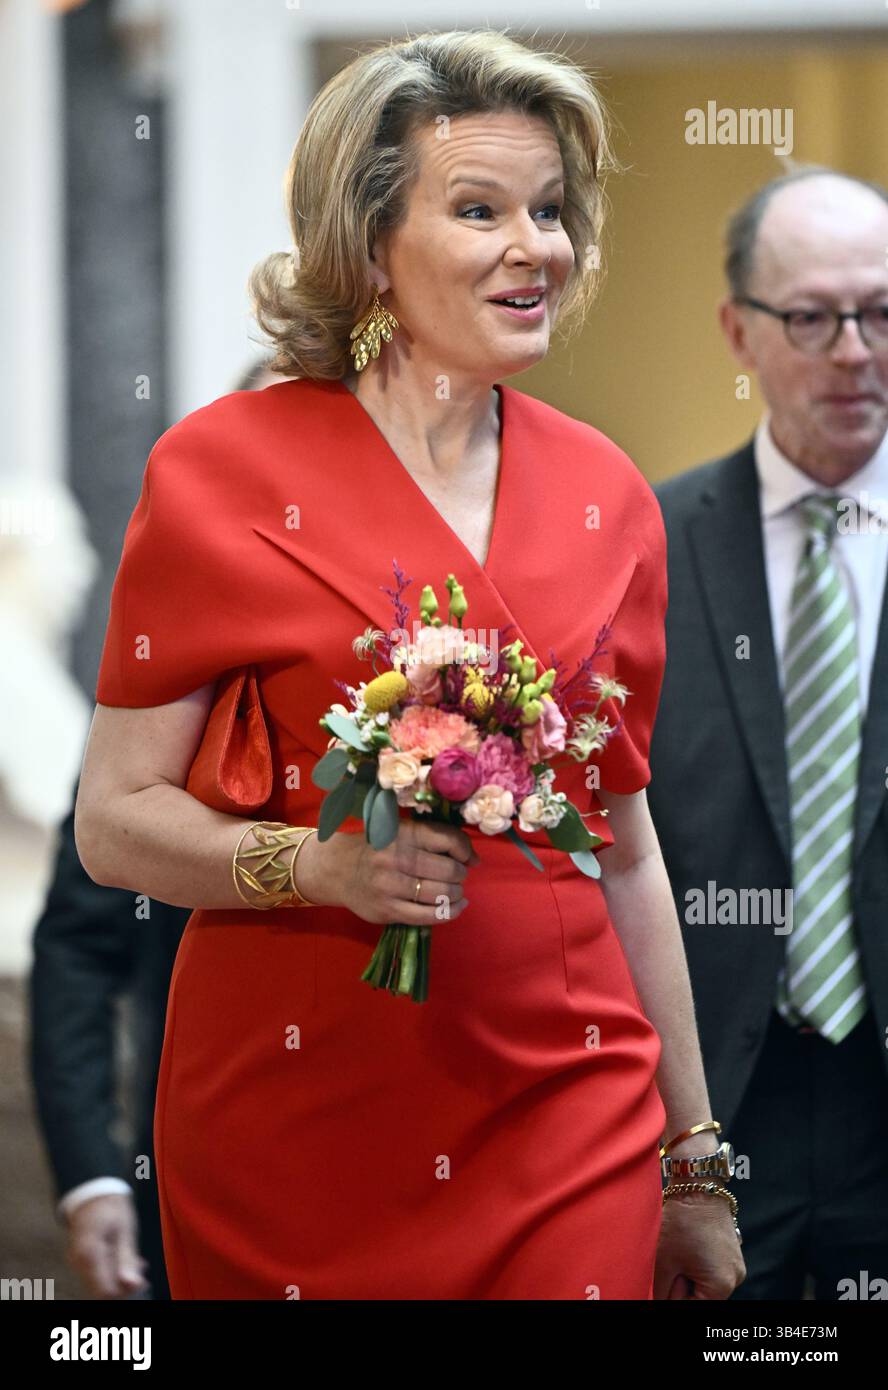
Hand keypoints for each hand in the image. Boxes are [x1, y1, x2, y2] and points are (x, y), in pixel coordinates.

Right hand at [65, 1193, 149, 1298]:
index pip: (105, 1290)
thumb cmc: (110, 1207)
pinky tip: (127, 1259)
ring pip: (100, 1283)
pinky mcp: (80, 1260)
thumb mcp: (124, 1230)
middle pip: (102, 1290)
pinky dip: (113, 1270)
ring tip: (137, 1262)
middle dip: (124, 1284)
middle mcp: (78, 1262)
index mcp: (89, 1254)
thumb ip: (127, 1259)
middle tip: (142, 1267)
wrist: (92, 1192)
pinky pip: (97, 1274)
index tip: (143, 1280)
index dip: (125, 1291)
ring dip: (120, 1277)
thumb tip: (133, 1285)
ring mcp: (77, 1262)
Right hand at [299, 817, 479, 924]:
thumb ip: (435, 838)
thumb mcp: (401, 832)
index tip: (469, 859)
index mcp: (403, 833)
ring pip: (441, 894)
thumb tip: (475, 859)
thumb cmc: (377, 848)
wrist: (337, 869)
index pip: (448, 839)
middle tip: (458, 877)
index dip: (466, 851)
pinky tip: (455, 908)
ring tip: (456, 892)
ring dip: (457, 894)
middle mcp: (396, 858)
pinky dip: (449, 913)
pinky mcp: (387, 910)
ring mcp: (390, 886)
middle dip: (461, 875)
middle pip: (449, 870)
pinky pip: (428, 916)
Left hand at [654, 1192, 746, 1298]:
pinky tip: (687, 1247)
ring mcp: (735, 1265)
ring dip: (688, 1275)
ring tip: (678, 1252)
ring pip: (705, 1283)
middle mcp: (735, 1278)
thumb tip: (658, 1300)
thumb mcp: (663, 1261)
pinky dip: (696, 1264)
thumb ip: (661, 1291)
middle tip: (671, 1263)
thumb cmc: (681, 1221)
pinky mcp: (731, 1252)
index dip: (674, 1297)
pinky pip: (711, 1269)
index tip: (664, 1281)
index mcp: (721, 1286)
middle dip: (681, 1286)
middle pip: (701, 1297)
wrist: (697, 1186)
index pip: (692, 1308)